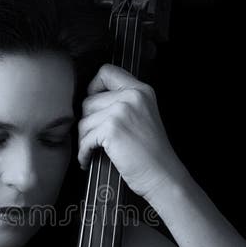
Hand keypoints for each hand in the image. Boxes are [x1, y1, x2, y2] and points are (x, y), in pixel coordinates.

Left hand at [78, 64, 185, 200]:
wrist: (162, 175)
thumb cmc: (152, 153)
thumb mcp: (145, 115)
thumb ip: (124, 102)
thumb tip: (90, 101)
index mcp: (141, 90)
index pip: (106, 72)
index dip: (93, 87)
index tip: (93, 105)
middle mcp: (131, 97)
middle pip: (88, 101)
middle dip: (87, 123)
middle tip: (93, 139)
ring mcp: (121, 111)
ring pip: (84, 121)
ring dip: (84, 140)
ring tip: (92, 151)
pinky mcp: (112, 129)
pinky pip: (84, 139)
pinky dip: (83, 153)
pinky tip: (88, 159)